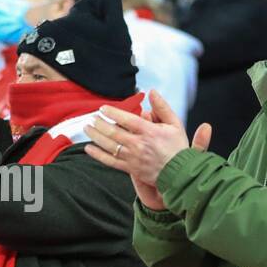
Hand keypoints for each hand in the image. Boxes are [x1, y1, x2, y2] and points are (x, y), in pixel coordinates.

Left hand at [83, 91, 204, 191]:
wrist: (179, 173)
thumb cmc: (177, 149)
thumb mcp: (175, 124)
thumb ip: (162, 107)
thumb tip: (152, 92)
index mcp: (149, 132)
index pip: (127, 119)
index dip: (112, 112)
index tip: (103, 108)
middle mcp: (139, 144)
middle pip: (114, 132)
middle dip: (100, 123)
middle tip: (92, 117)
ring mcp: (133, 157)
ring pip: (109, 145)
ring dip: (96, 136)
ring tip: (88, 128)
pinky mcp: (130, 168)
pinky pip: (110, 161)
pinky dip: (98, 155)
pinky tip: (89, 148)